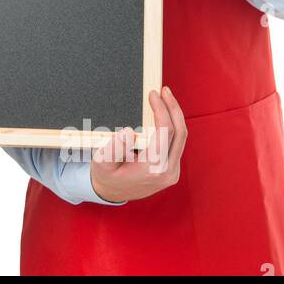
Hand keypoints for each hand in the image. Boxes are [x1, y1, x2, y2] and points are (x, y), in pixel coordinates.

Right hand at [89, 86, 187, 202]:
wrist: (112, 193)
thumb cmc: (106, 176)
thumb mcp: (101, 162)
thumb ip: (113, 148)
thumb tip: (128, 132)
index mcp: (153, 169)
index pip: (165, 133)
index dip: (161, 110)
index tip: (153, 94)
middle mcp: (168, 171)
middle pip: (180, 133)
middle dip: (174, 108)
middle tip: (164, 91)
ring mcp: (173, 171)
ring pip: (181, 138)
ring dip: (175, 116)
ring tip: (165, 98)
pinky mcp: (172, 168)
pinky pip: (177, 143)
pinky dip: (173, 126)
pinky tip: (165, 114)